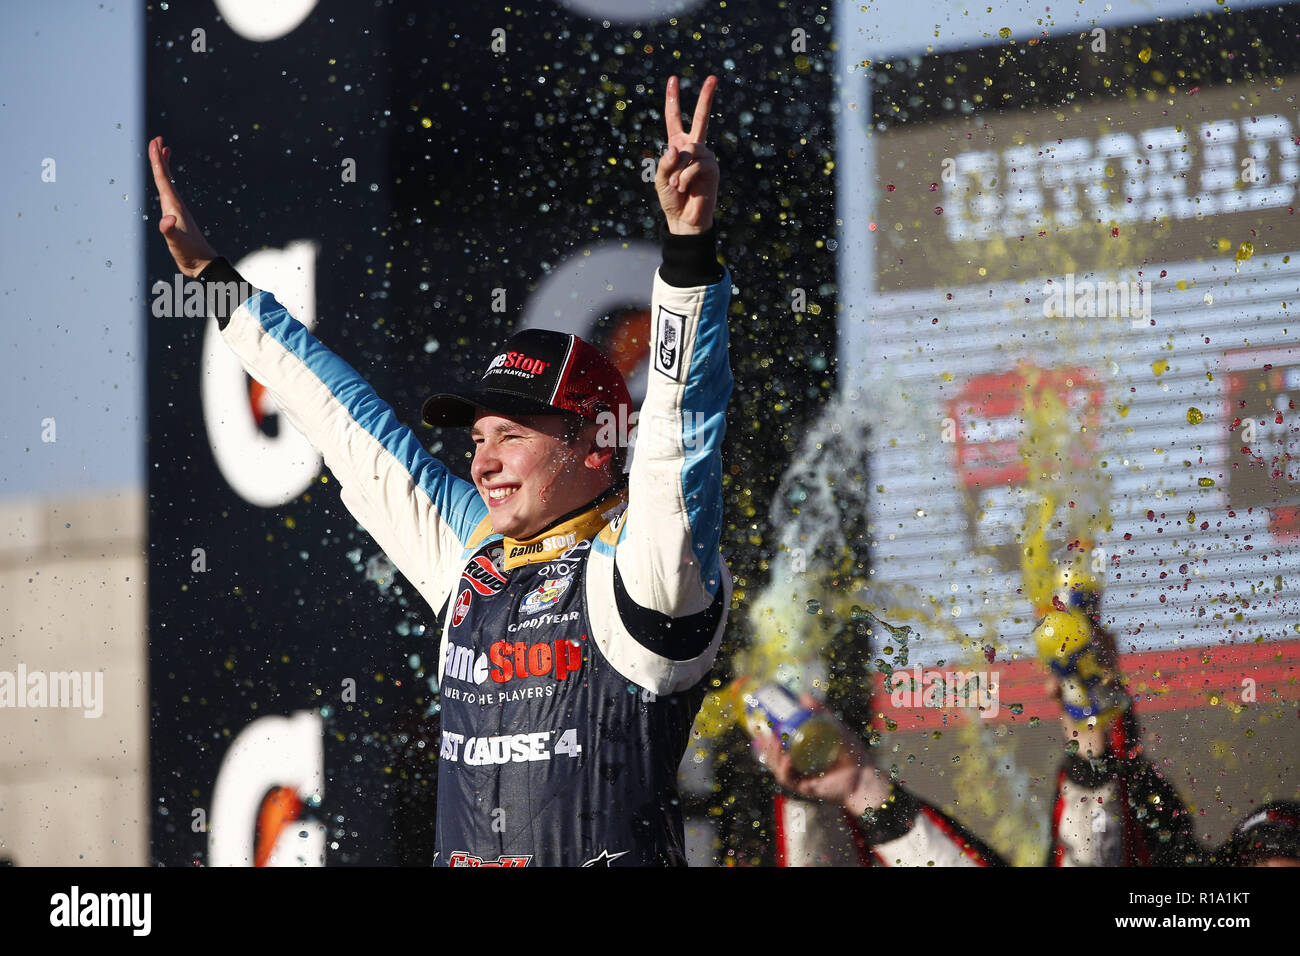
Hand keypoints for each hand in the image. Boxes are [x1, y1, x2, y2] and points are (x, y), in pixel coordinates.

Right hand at [149, 136, 217, 276]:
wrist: (203, 264)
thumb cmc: (190, 253)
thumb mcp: (177, 242)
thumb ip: (170, 230)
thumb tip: (167, 220)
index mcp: (174, 205)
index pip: (164, 178)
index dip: (158, 160)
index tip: (155, 143)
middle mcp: (176, 204)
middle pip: (167, 176)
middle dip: (161, 158)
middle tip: (158, 139)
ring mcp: (177, 210)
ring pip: (169, 183)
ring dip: (164, 167)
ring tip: (163, 153)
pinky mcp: (177, 217)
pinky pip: (169, 194)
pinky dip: (166, 184)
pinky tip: (166, 184)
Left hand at [655, 75, 718, 234]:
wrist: (684, 219)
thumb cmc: (671, 198)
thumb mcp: (660, 178)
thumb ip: (665, 162)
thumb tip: (677, 149)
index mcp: (679, 145)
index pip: (675, 119)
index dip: (673, 100)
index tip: (673, 79)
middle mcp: (694, 147)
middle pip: (701, 118)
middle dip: (706, 98)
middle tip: (713, 77)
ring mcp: (706, 156)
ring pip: (689, 151)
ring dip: (677, 170)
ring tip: (675, 186)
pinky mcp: (712, 169)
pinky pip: (695, 165)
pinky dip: (684, 178)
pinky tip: (684, 189)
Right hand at [753, 695, 889, 815]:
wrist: (866, 775)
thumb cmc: (852, 753)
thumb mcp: (834, 728)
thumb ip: (820, 713)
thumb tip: (803, 695)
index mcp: (803, 757)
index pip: (780, 748)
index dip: (768, 740)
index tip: (762, 728)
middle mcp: (800, 769)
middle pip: (775, 759)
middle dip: (767, 747)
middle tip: (765, 734)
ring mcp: (802, 780)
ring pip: (779, 769)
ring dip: (773, 756)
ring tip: (773, 742)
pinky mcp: (806, 789)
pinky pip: (790, 780)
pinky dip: (785, 769)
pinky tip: (786, 758)